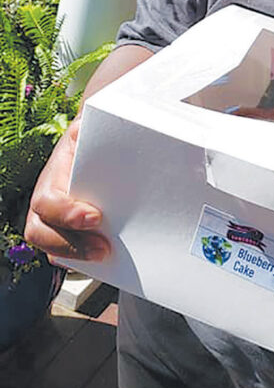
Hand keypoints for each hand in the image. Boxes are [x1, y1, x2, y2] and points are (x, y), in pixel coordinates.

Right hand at [24, 117, 109, 263]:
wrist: (93, 139)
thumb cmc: (94, 136)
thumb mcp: (93, 129)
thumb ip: (102, 129)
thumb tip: (119, 128)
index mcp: (54, 174)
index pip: (47, 201)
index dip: (66, 213)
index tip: (96, 217)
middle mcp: (47, 198)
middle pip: (40, 231)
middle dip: (70, 244)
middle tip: (102, 248)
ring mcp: (53, 216)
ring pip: (49, 245)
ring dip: (75, 255)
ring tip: (105, 254)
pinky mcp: (67, 228)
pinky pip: (65, 251)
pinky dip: (81, 259)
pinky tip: (105, 258)